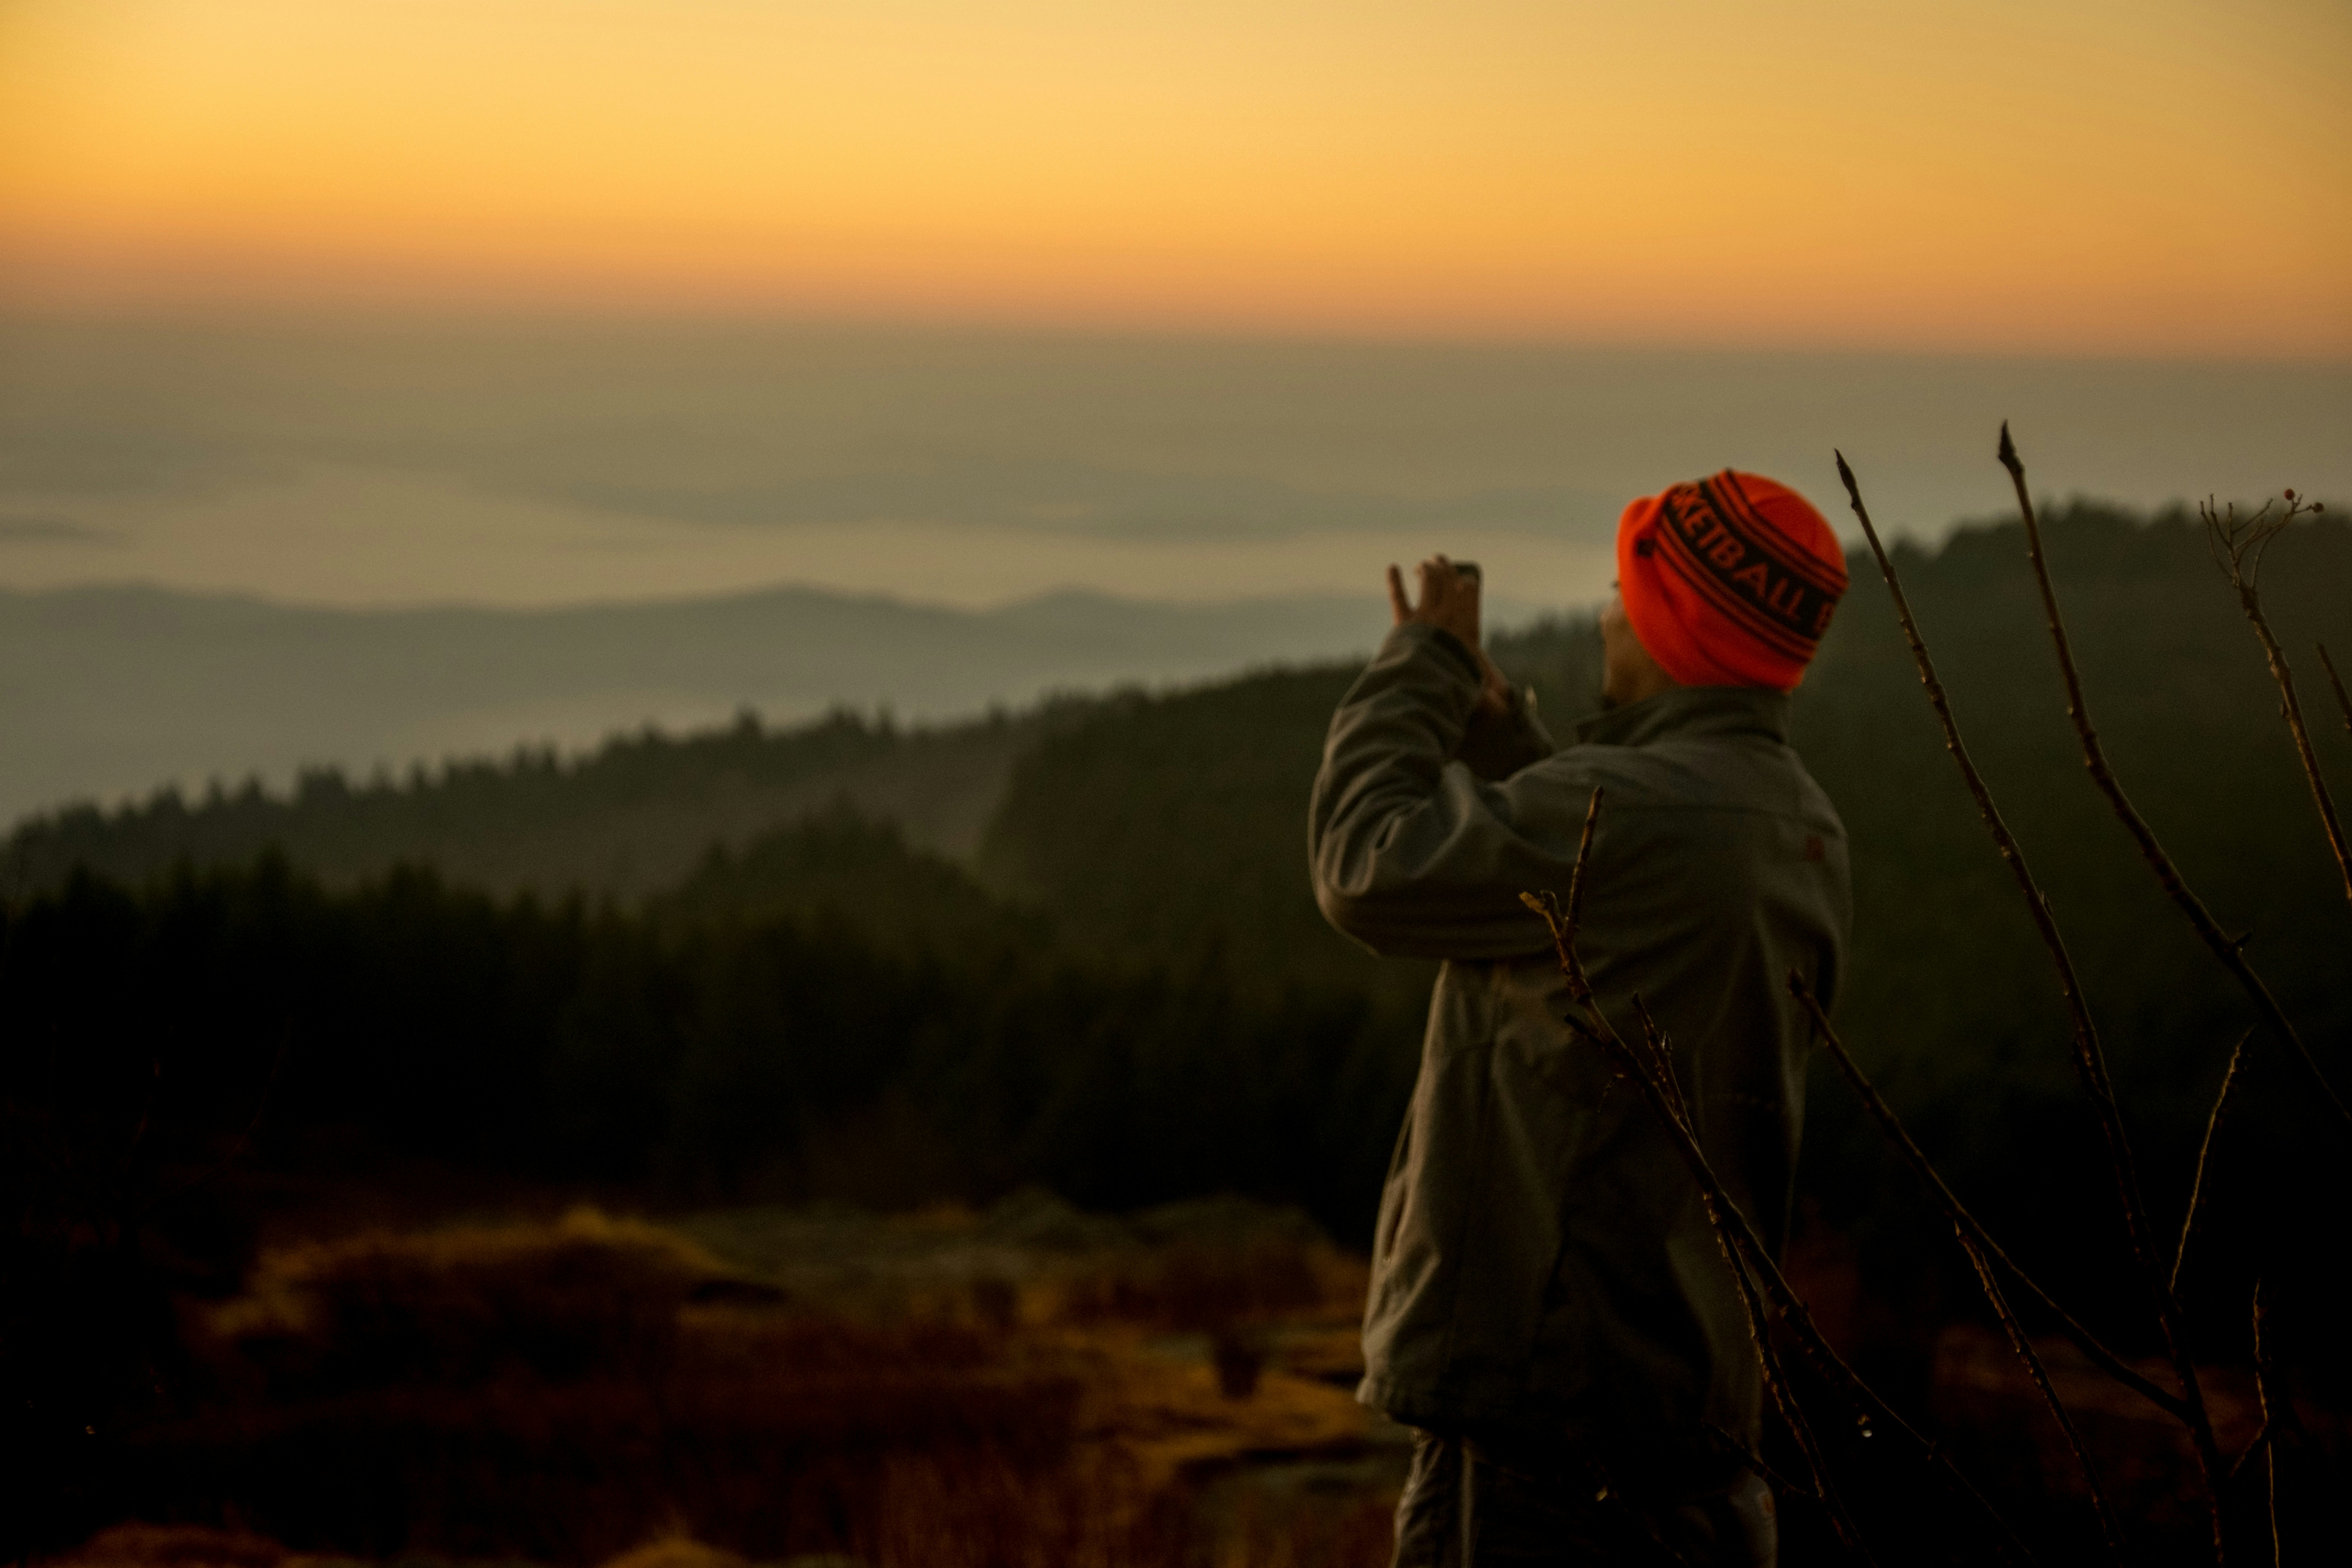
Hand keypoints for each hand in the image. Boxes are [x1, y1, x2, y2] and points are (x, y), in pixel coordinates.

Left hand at [1387, 555, 1512, 716]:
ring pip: (1429, 582)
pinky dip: (1394, 581)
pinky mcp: (1404, 621)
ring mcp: (1426, 615)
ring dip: (1427, 569)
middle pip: (1449, 582)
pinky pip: (1398, 596)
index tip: (1466, 580)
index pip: (1471, 596)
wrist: (1424, 683)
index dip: (1468, 585)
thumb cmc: (1454, 687)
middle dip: (1447, 568)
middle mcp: (1448, 616)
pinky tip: (1391, 568)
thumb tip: (1505, 709)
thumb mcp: (1477, 692)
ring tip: (1424, 565)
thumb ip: (1490, 697)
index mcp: (1467, 628)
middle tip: (1441, 562)